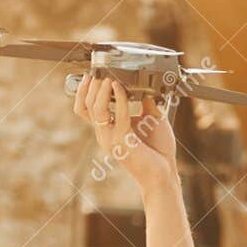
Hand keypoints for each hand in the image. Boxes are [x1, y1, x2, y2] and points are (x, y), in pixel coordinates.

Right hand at [74, 71, 177, 188]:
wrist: (164, 173)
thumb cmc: (158, 151)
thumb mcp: (152, 119)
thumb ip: (146, 103)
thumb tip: (146, 86)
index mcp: (109, 129)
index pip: (85, 110)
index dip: (83, 93)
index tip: (90, 76)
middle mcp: (105, 134)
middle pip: (87, 107)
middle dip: (93, 87)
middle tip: (101, 73)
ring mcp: (112, 139)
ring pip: (96, 110)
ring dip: (102, 91)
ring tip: (108, 78)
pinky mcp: (123, 142)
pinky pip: (118, 115)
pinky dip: (120, 99)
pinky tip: (121, 87)